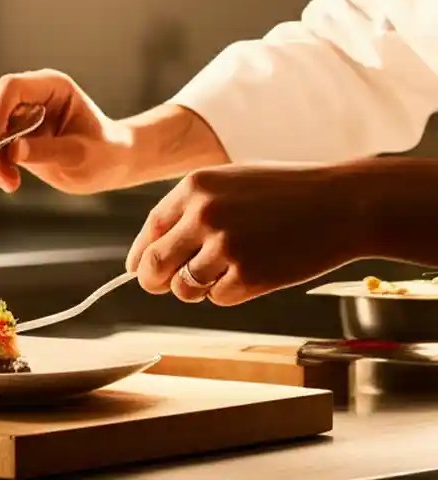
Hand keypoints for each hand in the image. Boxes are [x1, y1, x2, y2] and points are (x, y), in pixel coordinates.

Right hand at [0, 70, 132, 193]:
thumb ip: (48, 151)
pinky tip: (10, 180)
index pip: (11, 88)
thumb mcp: (81, 155)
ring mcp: (20, 113)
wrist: (109, 163)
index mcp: (52, 86)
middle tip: (2, 175)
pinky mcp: (12, 133)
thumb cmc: (104, 153)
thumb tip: (13, 151)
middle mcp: (31, 95)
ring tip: (9, 182)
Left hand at [125, 163, 363, 305]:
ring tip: (223, 275)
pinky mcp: (250, 274)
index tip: (136, 270)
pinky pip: (219, 298)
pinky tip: (252, 275)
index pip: (150, 229)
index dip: (139, 254)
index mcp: (195, 187)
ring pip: (185, 287)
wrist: (344, 203)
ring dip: (196, 290)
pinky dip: (229, 294)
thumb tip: (153, 248)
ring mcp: (226, 246)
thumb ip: (193, 209)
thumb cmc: (288, 193)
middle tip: (163, 286)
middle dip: (155, 281)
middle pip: (155, 264)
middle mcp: (203, 215)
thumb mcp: (232, 183)